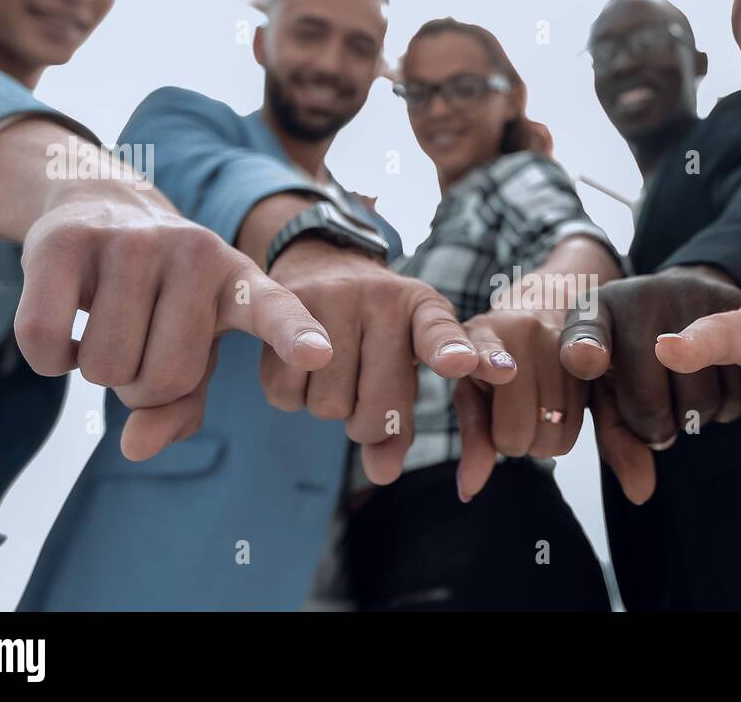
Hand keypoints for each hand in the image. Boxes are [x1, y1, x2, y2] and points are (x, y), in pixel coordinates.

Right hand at [15, 197, 331, 461]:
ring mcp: (133, 242)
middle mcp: (196, 254)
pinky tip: (66, 327)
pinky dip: (50, 359)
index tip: (319, 355)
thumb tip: (136, 447)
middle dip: (142, 388)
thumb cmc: (161, 300)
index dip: (294, 335)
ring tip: (107, 326)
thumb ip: (178, 409)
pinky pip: (45, 339)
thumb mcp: (188, 353)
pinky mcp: (66, 242)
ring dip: (97, 371)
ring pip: (105, 367)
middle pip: (164, 377)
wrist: (100, 205)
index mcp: (241, 283)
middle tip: (140, 346)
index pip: (274, 310)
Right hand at [261, 238, 485, 484]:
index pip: (438, 332)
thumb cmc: (378, 332)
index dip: (449, 351)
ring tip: (335, 374)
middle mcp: (380, 297)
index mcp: (422, 307)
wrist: (325, 265)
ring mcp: (328, 298)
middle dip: (368, 424)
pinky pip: (285, 394)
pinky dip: (293, 397)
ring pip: (328, 406)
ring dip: (330, 407)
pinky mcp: (278, 308)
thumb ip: (401, 425)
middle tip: (363, 398)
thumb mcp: (405, 364)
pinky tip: (304, 369)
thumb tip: (383, 474)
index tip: (462, 364)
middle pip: (375, 407)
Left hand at [452, 307, 587, 501]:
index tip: (504, 372)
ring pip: (555, 435)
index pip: (488, 353)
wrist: (546, 310)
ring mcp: (565, 342)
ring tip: (539, 408)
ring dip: (544, 438)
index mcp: (484, 334)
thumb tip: (468, 491)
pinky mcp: (598, 360)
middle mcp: (527, 329)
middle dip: (514, 440)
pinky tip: (562, 408)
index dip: (493, 363)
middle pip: (520, 429)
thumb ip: (473, 437)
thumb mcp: (475, 391)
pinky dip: (570, 431)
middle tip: (515, 416)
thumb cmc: (499, 362)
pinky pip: (585, 423)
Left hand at [558, 267, 740, 503]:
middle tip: (655, 417)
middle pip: (649, 401)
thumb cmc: (631, 355)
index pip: (586, 332)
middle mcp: (641, 298)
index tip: (587, 363)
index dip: (585, 351)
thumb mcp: (610, 390)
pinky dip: (726, 408)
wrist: (679, 298)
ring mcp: (691, 298)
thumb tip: (640, 492)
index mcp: (595, 313)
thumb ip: (616, 437)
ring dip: (691, 419)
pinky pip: (738, 390)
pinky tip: (712, 386)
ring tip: (682, 397)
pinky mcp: (736, 310)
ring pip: (698, 402)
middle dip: (653, 427)